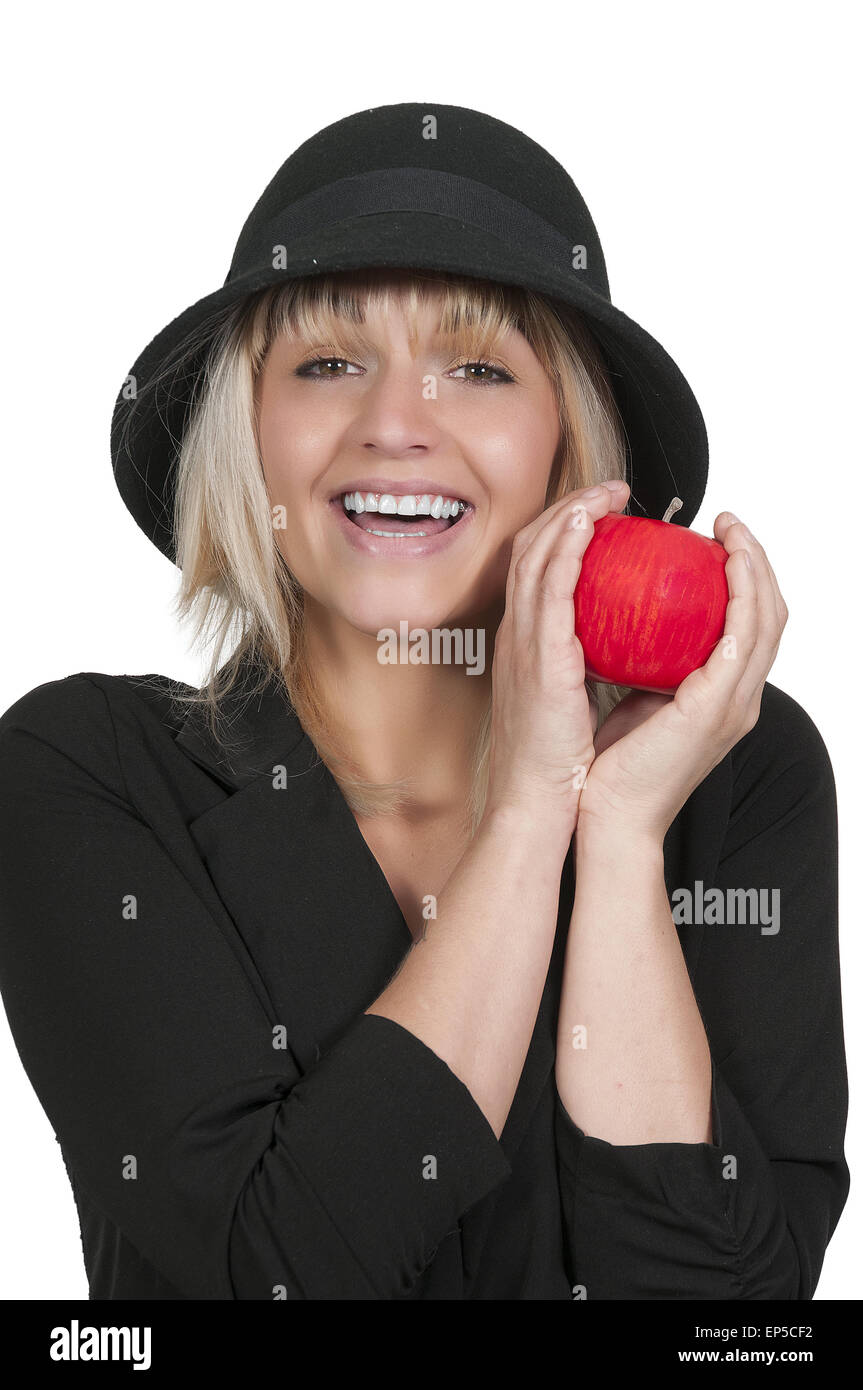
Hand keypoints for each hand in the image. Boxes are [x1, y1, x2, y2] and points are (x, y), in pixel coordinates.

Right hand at [483, 480, 629, 838]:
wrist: (537, 804)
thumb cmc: (561, 767)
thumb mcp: (572, 704)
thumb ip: (588, 669)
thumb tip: (629, 650)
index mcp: (526, 644)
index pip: (539, 570)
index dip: (566, 533)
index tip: (606, 515)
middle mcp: (517, 634)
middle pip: (533, 547)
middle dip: (571, 507)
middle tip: (613, 490)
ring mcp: (522, 642)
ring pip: (537, 554)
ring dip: (572, 512)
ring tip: (609, 493)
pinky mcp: (537, 655)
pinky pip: (550, 584)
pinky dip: (566, 544)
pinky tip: (591, 521)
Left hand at [576, 511, 788, 841]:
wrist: (608, 818)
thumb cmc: (611, 767)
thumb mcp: (634, 703)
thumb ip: (646, 667)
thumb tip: (625, 622)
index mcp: (723, 699)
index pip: (750, 626)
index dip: (745, 578)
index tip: (717, 539)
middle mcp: (740, 700)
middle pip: (771, 614)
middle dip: (758, 560)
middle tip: (728, 521)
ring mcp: (734, 705)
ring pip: (767, 619)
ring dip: (755, 567)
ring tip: (731, 531)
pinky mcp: (717, 708)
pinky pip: (741, 639)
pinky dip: (740, 595)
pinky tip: (724, 565)